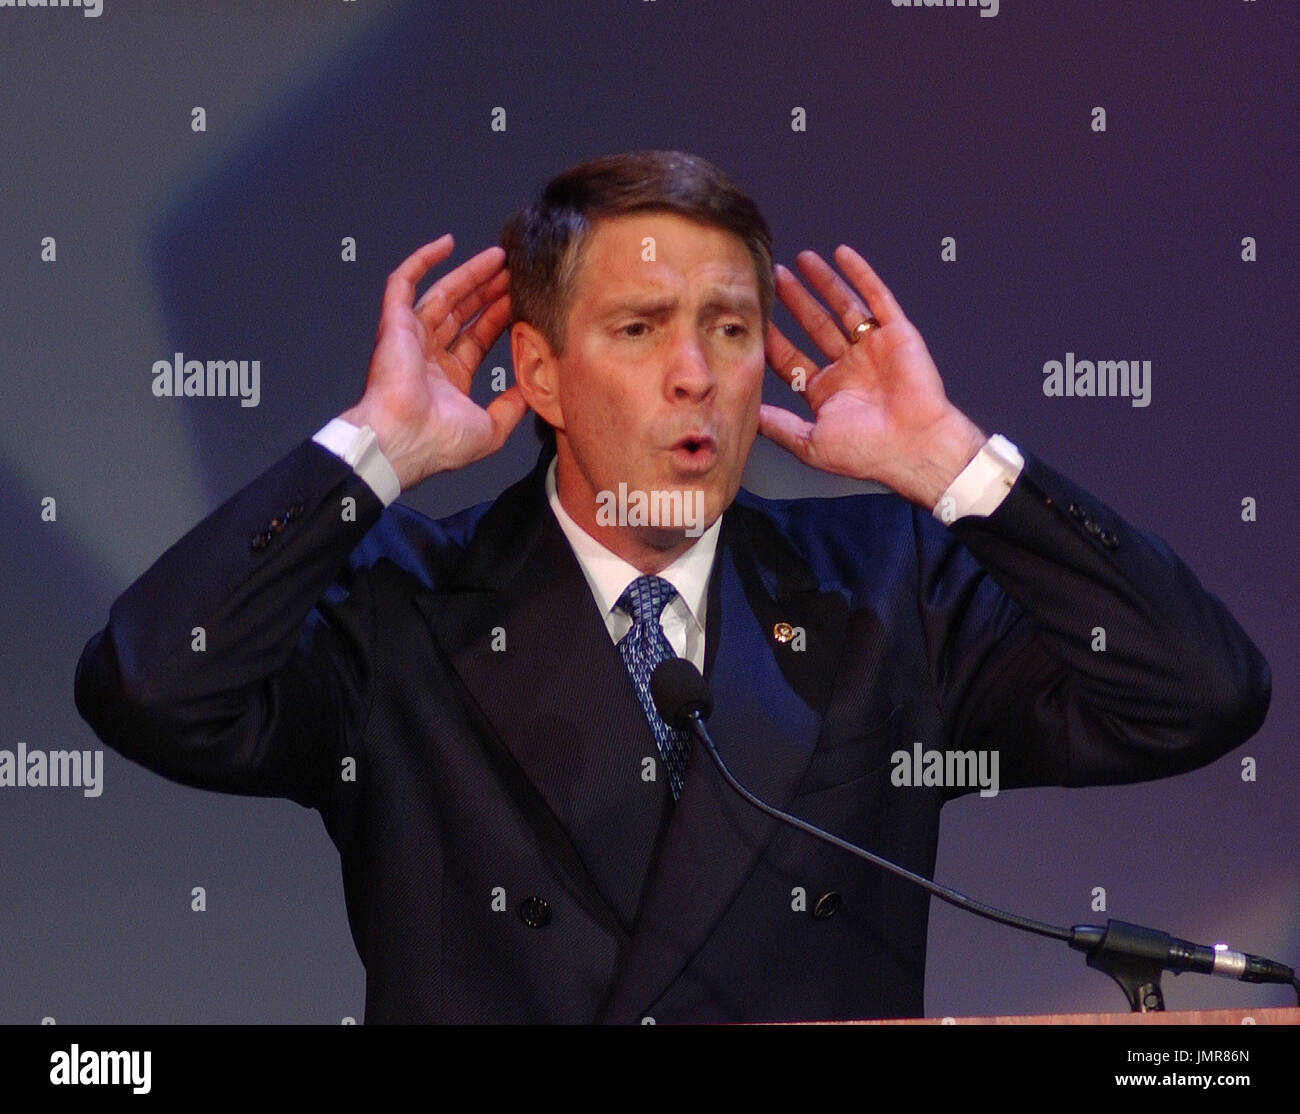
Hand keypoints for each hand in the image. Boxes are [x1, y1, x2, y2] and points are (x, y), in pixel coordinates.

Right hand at [341, 235, 527, 490]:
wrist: (404, 440)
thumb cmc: (439, 443)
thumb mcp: (492, 430)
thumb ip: (512, 408)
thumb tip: (532, 391)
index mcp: (448, 379)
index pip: (478, 339)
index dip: (499, 318)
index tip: (521, 302)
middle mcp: (429, 356)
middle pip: (463, 313)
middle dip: (489, 291)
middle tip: (513, 273)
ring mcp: (410, 337)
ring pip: (442, 293)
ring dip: (469, 274)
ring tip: (498, 257)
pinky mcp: (394, 323)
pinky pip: (403, 282)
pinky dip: (422, 260)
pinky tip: (446, 243)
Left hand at [760, 245, 986, 509]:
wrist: (915, 446)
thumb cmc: (868, 452)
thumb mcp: (811, 443)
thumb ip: (778, 426)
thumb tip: (747, 416)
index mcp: (828, 391)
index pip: (791, 358)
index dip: (773, 338)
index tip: (755, 318)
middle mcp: (849, 367)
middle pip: (814, 326)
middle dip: (795, 302)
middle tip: (776, 278)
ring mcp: (873, 348)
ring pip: (843, 307)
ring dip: (823, 282)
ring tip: (801, 260)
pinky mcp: (897, 333)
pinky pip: (877, 297)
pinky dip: (860, 275)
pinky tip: (843, 255)